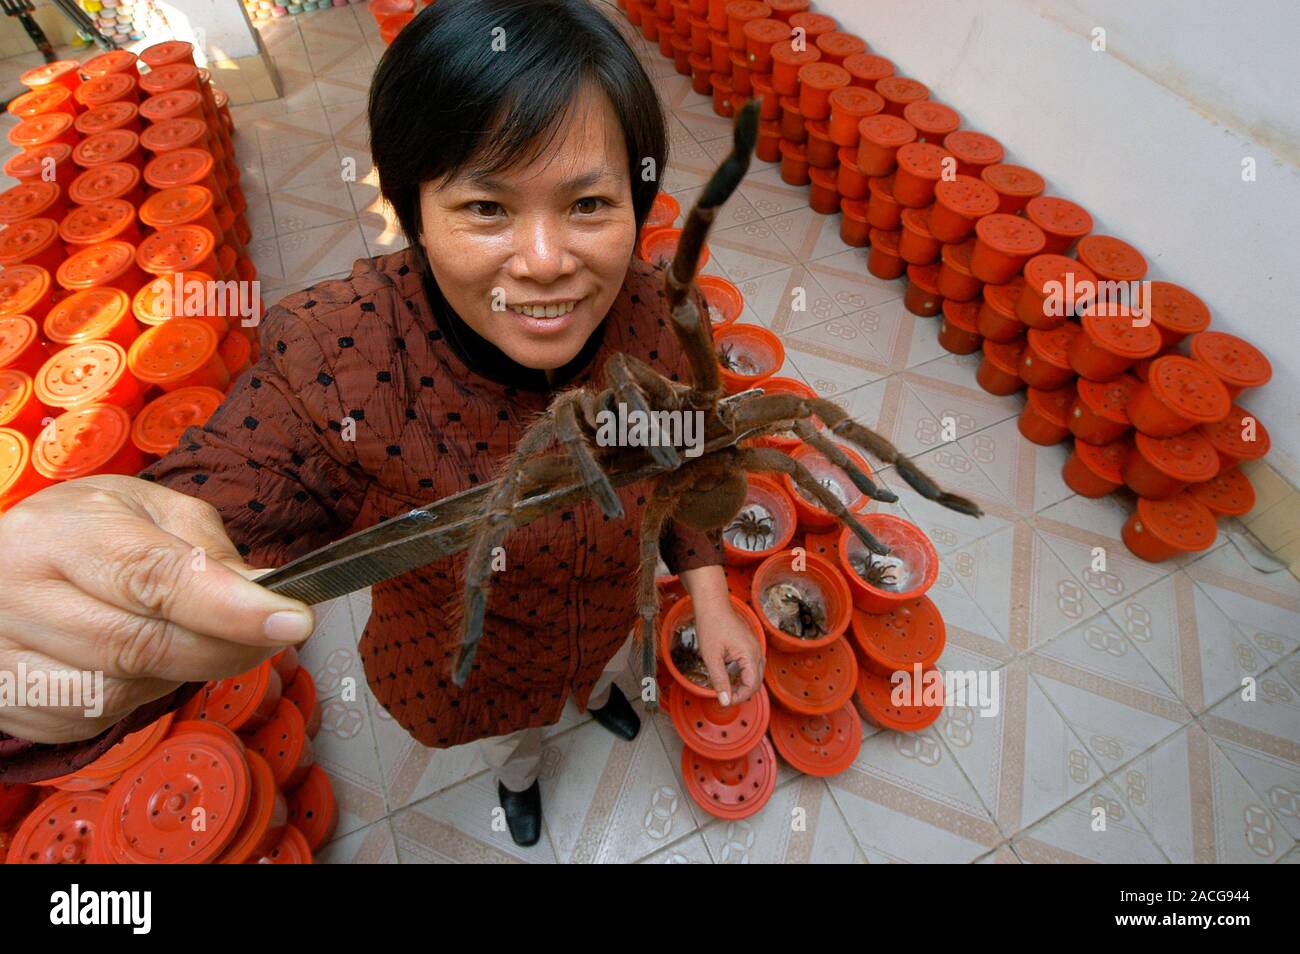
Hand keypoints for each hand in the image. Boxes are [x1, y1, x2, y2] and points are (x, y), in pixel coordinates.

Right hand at [0, 475, 314, 743]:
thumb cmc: (85, 532)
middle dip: (226, 646)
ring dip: (181, 670)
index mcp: (59, 533)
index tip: (291, 619)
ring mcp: (6, 658)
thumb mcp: (147, 510)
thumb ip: (205, 547)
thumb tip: (264, 594)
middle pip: (143, 645)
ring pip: (123, 691)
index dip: (230, 607)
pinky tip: (143, 660)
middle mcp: (18, 594)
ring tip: (190, 632)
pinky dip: (140, 694)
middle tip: (273, 632)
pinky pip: (99, 718)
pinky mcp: (11, 706)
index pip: (154, 576)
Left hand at [692, 593, 763, 705]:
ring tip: (727, 689)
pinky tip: (731, 676)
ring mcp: (755, 647)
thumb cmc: (711, 626)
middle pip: (757, 682)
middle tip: (725, 697)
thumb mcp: (711, 657)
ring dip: (744, 684)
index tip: (724, 701)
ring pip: (756, 674)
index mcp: (750, 655)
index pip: (752, 685)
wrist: (712, 605)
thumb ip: (719, 680)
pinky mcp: (750, 645)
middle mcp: (757, 651)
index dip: (739, 697)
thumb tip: (725, 700)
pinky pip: (753, 665)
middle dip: (742, 693)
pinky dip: (744, 675)